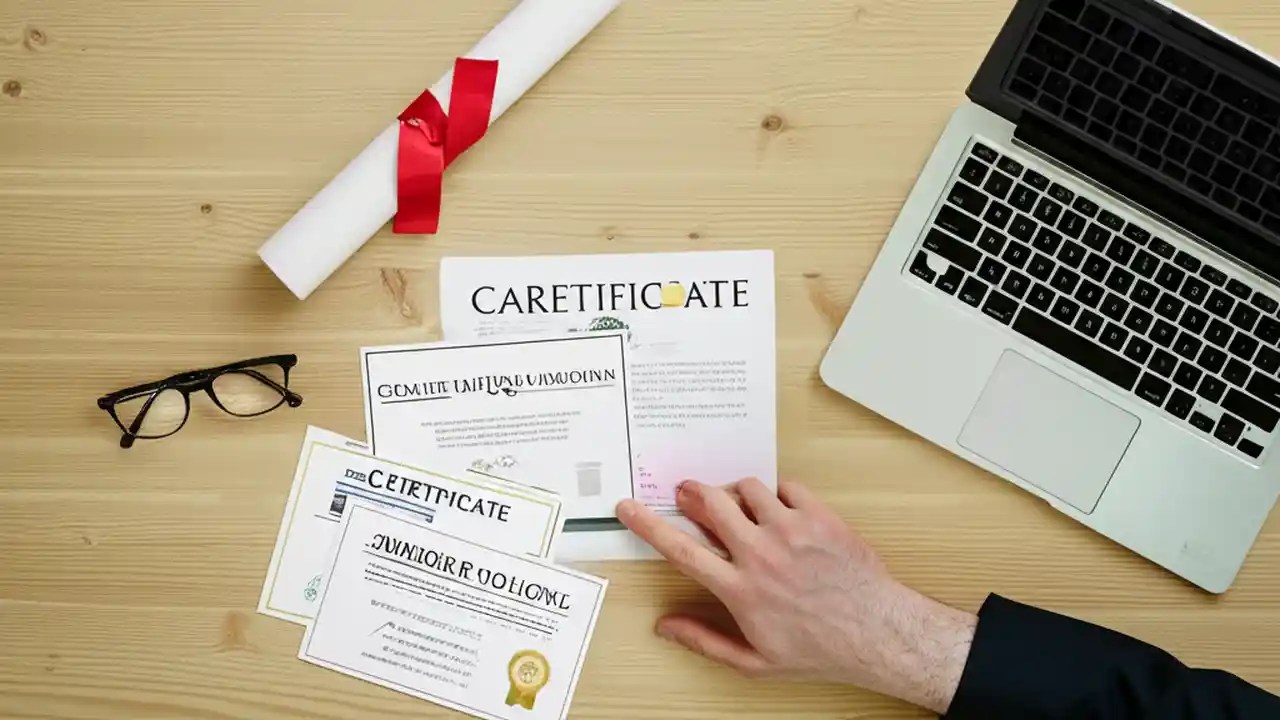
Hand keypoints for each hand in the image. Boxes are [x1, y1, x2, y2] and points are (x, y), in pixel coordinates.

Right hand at [616, 479, 975, 714]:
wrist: (875, 633)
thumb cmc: (819, 650)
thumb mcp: (755, 662)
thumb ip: (704, 641)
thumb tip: (666, 628)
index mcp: (739, 589)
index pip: (681, 549)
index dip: (648, 525)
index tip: (629, 508)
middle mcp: (761, 554)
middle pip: (710, 504)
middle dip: (693, 492)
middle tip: (689, 493)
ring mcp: (791, 531)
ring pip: (747, 489)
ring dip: (736, 493)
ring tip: (739, 506)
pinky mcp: (819, 518)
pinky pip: (786, 487)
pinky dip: (777, 494)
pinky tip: (779, 511)